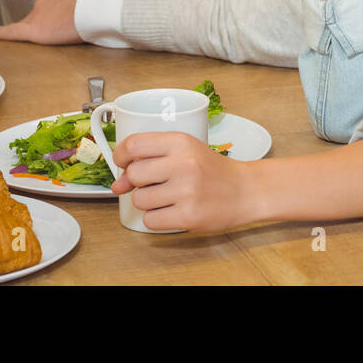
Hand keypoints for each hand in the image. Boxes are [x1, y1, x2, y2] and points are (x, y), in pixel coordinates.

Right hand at [0, 0, 82, 43]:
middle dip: (39, 26)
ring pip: (46, 10)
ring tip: (72, 22)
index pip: (11, 31)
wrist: (96, 5)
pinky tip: (76, 11)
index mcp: (35, 28)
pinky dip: (64, 6)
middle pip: (31, 21)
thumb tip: (49, 32)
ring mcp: (48, 0)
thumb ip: (48, 36)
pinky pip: (57, 1)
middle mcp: (37, 12)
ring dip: (54, 15)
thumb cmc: (82, 27)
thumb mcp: (61, 42)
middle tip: (56, 32)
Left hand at [109, 132, 257, 231]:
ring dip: (148, 202)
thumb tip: (116, 186)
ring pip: (139, 200)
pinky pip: (150, 220)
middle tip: (156, 183)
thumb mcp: (185, 153)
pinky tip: (174, 210)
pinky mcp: (189, 216)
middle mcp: (184, 164)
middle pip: (134, 175)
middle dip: (138, 182)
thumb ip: (150, 162)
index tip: (123, 163)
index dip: (121, 155)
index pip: (134, 145)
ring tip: (169, 197)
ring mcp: (187, 191)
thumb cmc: (212, 170)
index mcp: (181, 142)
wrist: (245, 190)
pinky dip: (157, 218)